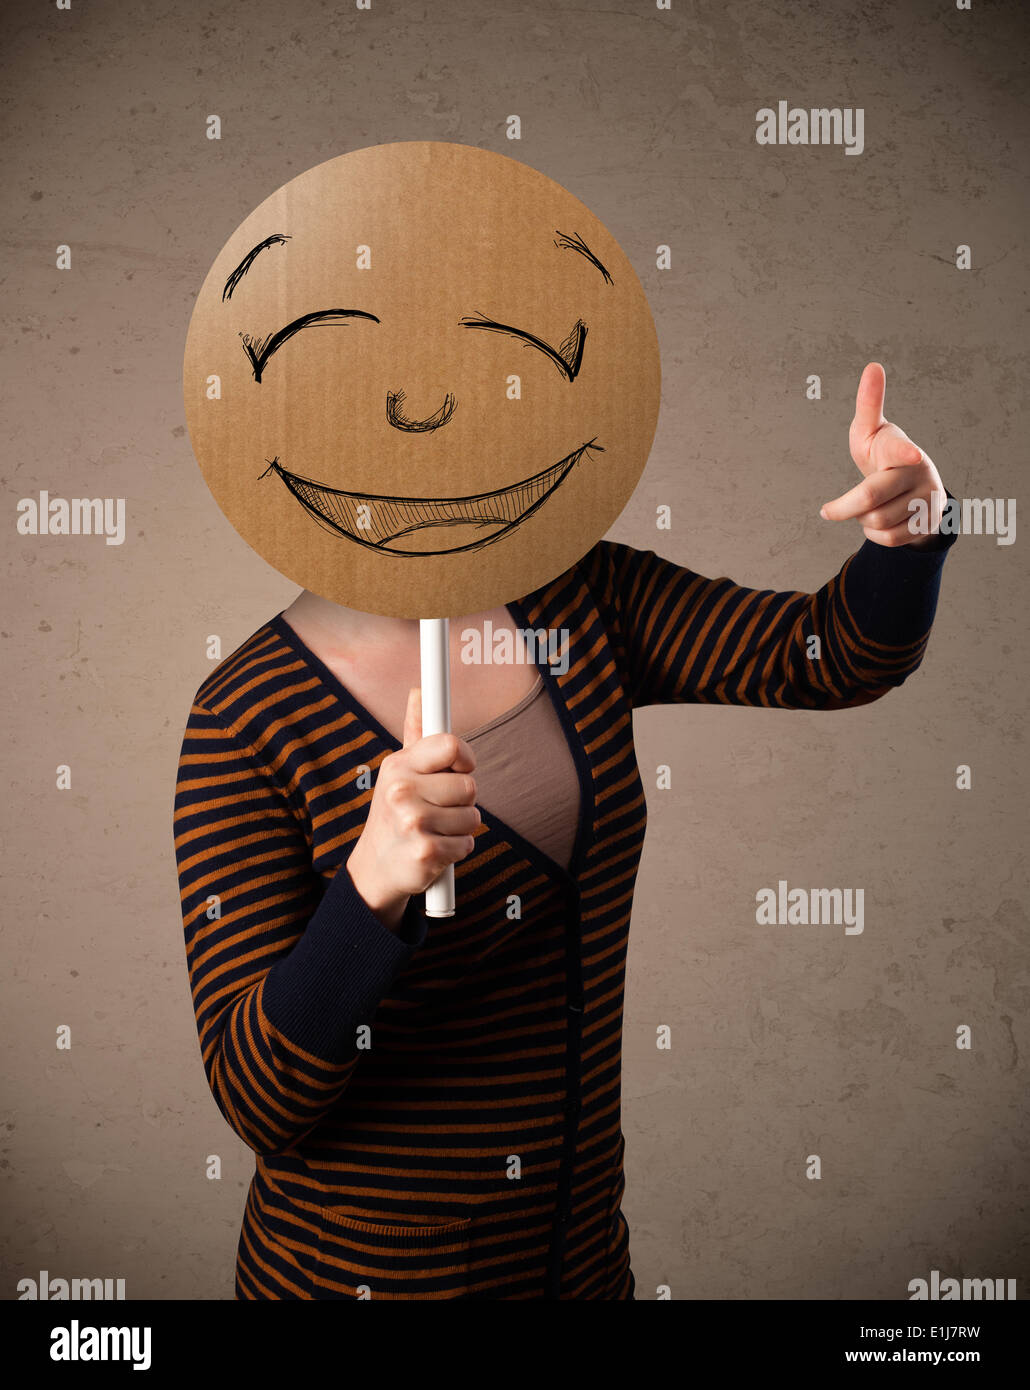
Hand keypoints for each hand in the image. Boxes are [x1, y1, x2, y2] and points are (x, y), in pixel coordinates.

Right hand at [346, 688, 479, 929]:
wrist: (376, 867)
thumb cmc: (396, 813)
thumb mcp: (400, 771)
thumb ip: (415, 731)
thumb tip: (418, 691)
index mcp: (398, 765)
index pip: (451, 745)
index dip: (465, 759)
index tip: (460, 770)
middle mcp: (401, 789)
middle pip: (469, 786)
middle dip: (463, 801)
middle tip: (438, 809)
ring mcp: (412, 821)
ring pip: (472, 817)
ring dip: (461, 828)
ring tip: (435, 830)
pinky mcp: (424, 851)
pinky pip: (466, 844)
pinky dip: (458, 850)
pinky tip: (436, 850)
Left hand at [820, 362, 946, 548]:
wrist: (911, 488)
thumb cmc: (883, 454)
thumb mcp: (871, 431)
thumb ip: (869, 404)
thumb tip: (873, 366)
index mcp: (904, 449)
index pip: (902, 451)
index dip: (905, 453)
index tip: (913, 455)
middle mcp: (922, 474)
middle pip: (870, 498)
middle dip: (844, 508)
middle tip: (826, 511)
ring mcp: (929, 500)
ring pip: (878, 522)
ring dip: (862, 520)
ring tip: (866, 509)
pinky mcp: (928, 524)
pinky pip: (889, 539)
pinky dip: (874, 535)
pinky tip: (875, 524)